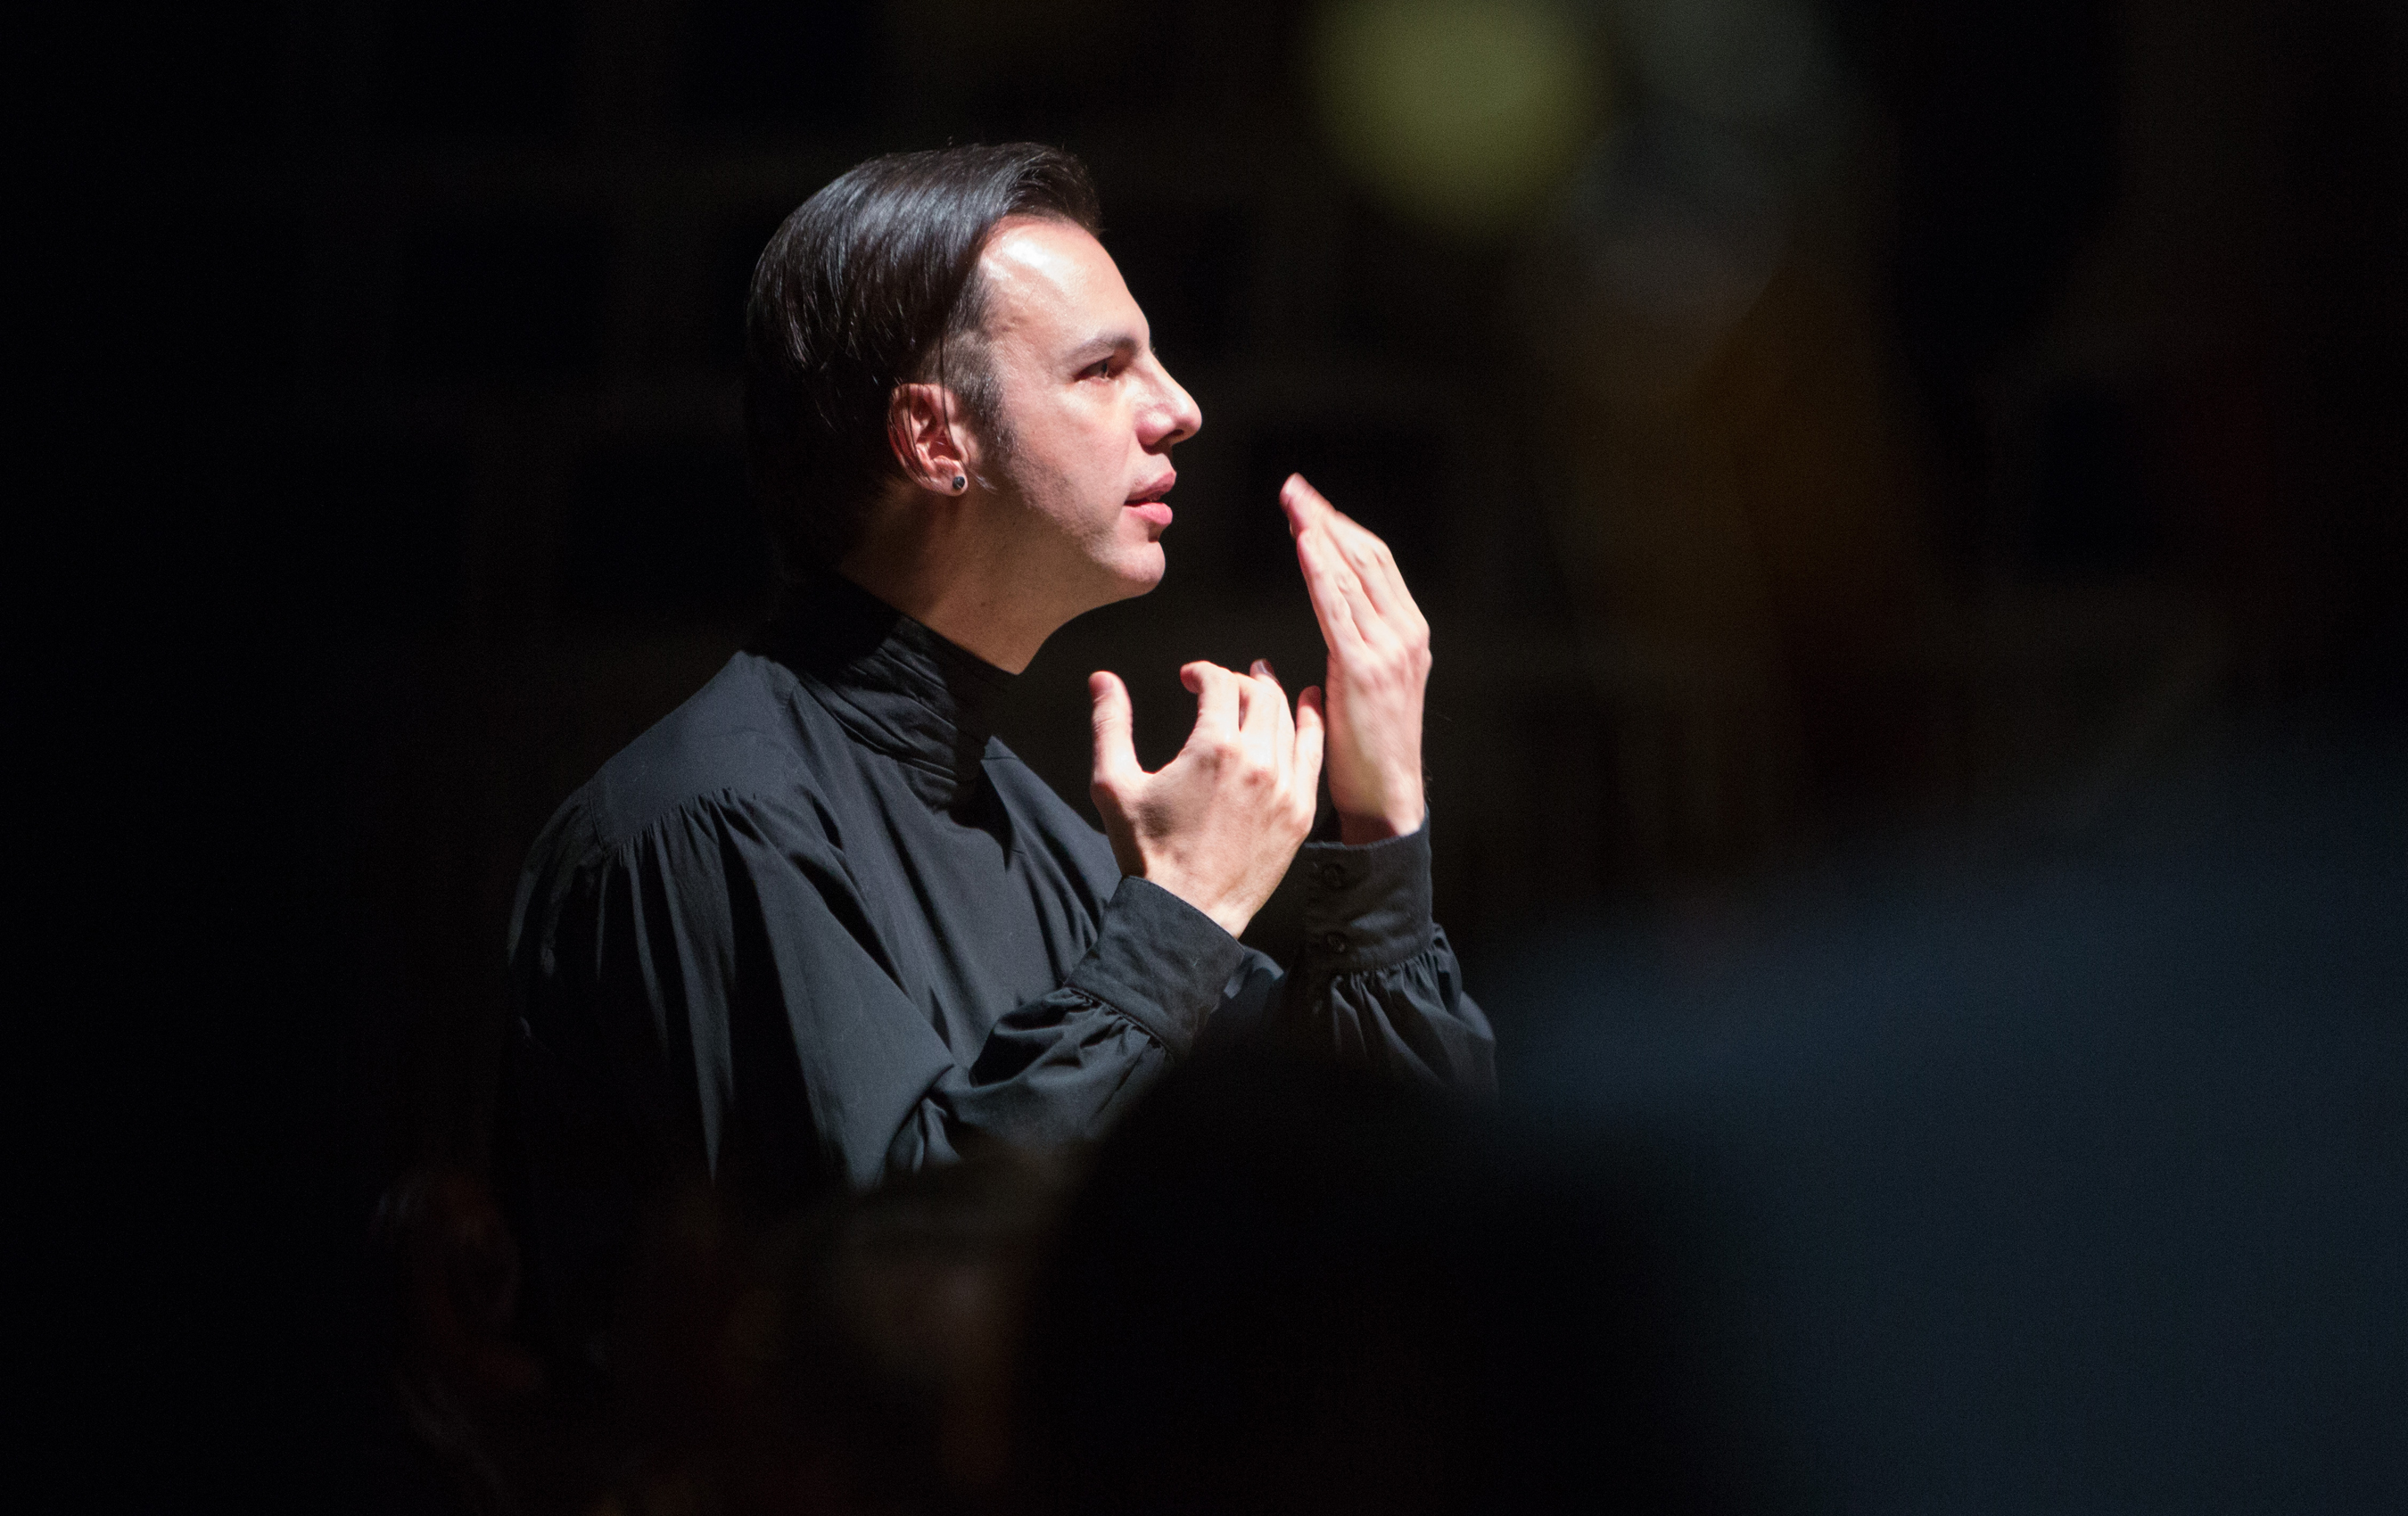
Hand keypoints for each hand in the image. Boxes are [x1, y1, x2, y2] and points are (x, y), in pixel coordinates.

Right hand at [1090, 660, 1325, 938]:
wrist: (1187, 914)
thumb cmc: (1147, 853)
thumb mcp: (1114, 785)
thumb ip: (1110, 725)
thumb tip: (1102, 680)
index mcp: (1214, 748)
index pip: (1220, 683)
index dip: (1202, 672)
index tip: (1189, 678)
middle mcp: (1258, 761)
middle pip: (1261, 694)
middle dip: (1239, 680)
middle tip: (1223, 683)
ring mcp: (1286, 788)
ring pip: (1289, 720)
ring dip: (1274, 697)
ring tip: (1262, 684)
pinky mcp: (1301, 813)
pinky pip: (1313, 755)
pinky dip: (1311, 725)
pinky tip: (1309, 707)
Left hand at [1281, 473, 1429, 843]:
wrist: (1386, 795)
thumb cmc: (1367, 746)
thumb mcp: (1369, 682)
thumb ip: (1357, 642)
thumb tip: (1331, 609)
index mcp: (1409, 632)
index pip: (1375, 562)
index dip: (1342, 527)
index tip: (1308, 503)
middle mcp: (1406, 633)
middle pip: (1366, 556)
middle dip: (1327, 518)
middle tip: (1293, 489)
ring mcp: (1389, 650)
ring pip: (1353, 574)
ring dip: (1320, 532)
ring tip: (1293, 504)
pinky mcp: (1364, 671)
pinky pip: (1339, 608)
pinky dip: (1322, 571)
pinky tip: (1304, 544)